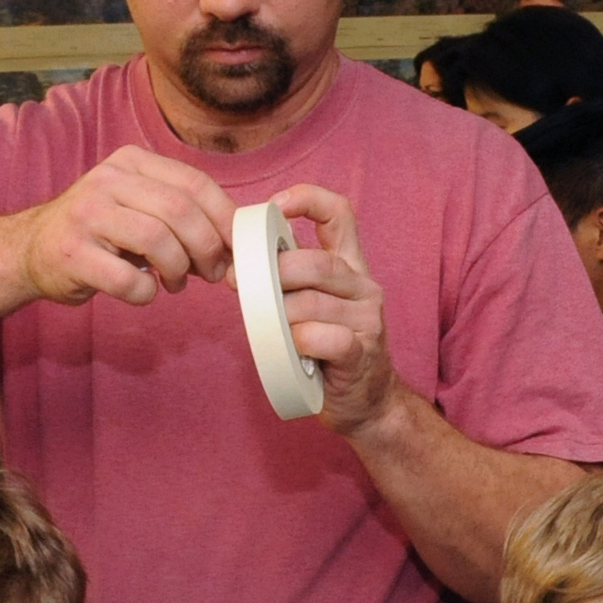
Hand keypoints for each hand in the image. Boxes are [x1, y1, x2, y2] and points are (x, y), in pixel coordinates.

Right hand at [15, 147, 234, 306]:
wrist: (32, 250)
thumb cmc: (103, 233)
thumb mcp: (141, 206)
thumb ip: (185, 212)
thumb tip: (238, 241)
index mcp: (132, 162)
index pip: (196, 183)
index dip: (226, 219)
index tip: (237, 248)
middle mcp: (107, 179)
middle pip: (181, 210)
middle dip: (207, 248)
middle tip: (210, 272)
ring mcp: (86, 214)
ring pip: (157, 240)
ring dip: (178, 270)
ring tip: (175, 282)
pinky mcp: (73, 253)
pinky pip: (128, 279)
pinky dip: (147, 293)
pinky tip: (143, 291)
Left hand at [259, 185, 401, 441]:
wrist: (367, 403)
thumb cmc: (328, 352)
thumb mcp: (311, 305)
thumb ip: (287, 280)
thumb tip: (235, 262)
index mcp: (350, 266)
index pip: (339, 213)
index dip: (307, 199)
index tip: (274, 208)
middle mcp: (364, 287)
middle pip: (317, 262)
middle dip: (272, 273)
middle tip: (240, 286)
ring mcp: (368, 320)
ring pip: (313, 303)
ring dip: (281, 316)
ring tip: (273, 331)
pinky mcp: (362, 353)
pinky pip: (325, 337)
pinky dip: (301, 342)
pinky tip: (295, 351)